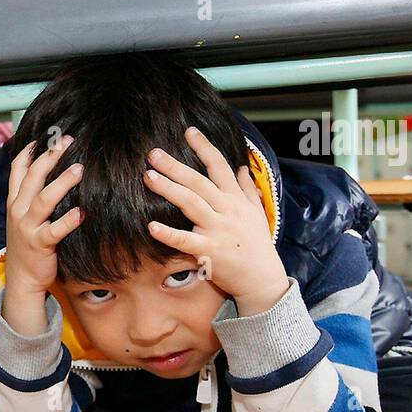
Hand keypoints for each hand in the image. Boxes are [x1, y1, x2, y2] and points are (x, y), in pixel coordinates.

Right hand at [2, 136, 84, 334]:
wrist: (21, 277)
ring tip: (79, 169)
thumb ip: (31, 193)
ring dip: (61, 183)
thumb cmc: (28, 243)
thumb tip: (47, 169)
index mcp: (14, 200)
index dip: (32, 150)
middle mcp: (18, 210)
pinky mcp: (40, 244)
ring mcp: (27, 227)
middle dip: (50, 157)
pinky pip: (54, 230)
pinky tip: (82, 212)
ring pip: (43, 200)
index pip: (18, 168)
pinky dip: (68, 221)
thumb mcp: (22, 215)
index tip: (48, 135)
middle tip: (68, 142)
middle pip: (32, 177)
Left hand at [143, 127, 288, 316]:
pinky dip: (168, 234)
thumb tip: (241, 167)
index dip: (204, 147)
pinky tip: (150, 227)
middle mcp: (227, 210)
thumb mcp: (256, 213)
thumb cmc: (257, 246)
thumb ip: (246, 189)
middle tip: (153, 153)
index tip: (189, 131)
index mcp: (236, 199)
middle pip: (198, 181)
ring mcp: (218, 230)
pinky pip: (185, 240)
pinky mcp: (209, 251)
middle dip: (175, 165)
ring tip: (148, 176)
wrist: (263, 280)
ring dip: (168, 189)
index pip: (219, 166)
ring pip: (191, 203)